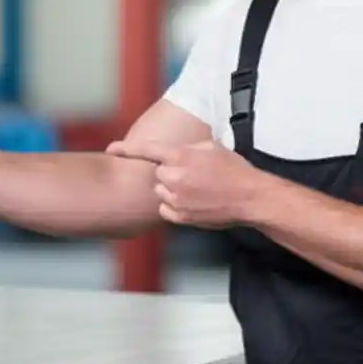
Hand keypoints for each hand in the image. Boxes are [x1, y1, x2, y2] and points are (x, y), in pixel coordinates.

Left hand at [106, 139, 263, 228]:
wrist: (250, 197)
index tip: (112, 149)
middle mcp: (174, 177)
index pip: (147, 150)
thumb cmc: (234, 170)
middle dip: (169, 173)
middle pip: (157, 174)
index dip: (127, 149)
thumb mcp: (212, 146)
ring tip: (196, 189)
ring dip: (171, 190)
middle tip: (192, 174)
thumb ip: (187, 148)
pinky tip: (193, 202)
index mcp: (180, 156)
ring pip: (161, 192)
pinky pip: (165, 210)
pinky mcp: (181, 217)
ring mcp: (176, 199)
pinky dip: (174, 206)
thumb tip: (175, 151)